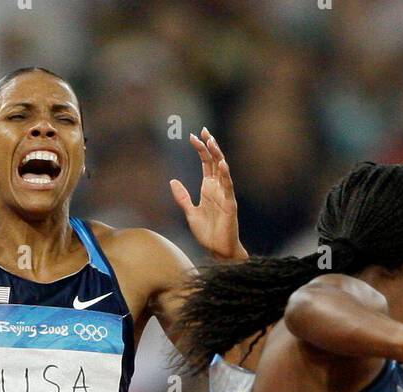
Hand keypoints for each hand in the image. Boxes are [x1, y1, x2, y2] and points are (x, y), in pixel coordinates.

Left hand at [170, 128, 244, 261]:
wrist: (218, 250)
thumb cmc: (207, 233)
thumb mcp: (190, 212)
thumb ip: (183, 197)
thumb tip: (172, 181)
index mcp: (208, 188)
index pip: (206, 163)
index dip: (200, 149)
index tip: (193, 136)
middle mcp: (217, 188)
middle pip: (214, 162)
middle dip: (209, 146)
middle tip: (203, 131)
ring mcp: (224, 195)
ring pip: (222, 170)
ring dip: (217, 155)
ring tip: (212, 142)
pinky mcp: (230, 204)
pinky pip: (228, 187)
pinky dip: (226, 175)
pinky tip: (222, 164)